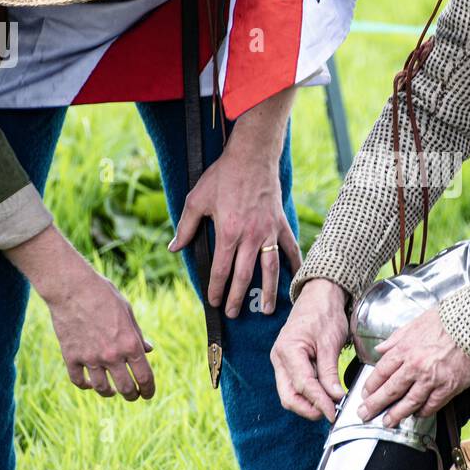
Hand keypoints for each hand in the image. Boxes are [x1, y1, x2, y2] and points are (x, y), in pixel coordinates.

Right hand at [6, 226, 154, 401]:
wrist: (71, 288)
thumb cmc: (103, 295)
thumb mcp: (127, 312)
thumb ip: (137, 335)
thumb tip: (148, 351)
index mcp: (130, 344)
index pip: (145, 377)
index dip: (149, 390)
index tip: (148, 394)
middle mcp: (112, 355)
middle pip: (126, 388)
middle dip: (132, 395)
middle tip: (133, 395)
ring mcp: (90, 357)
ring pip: (102, 389)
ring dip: (110, 393)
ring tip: (113, 391)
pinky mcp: (71, 356)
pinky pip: (79, 380)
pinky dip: (86, 385)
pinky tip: (91, 384)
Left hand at [169, 131, 299, 320]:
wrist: (251, 156)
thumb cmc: (222, 176)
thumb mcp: (196, 199)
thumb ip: (185, 227)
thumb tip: (174, 248)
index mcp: (228, 232)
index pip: (221, 270)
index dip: (216, 289)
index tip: (213, 301)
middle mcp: (250, 236)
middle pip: (245, 276)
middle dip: (238, 298)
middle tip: (233, 313)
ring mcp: (269, 231)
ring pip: (270, 269)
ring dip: (269, 292)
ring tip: (268, 310)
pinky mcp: (281, 224)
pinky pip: (290, 248)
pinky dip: (295, 265)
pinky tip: (295, 279)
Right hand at [270, 279, 348, 420]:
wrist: (319, 296)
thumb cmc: (324, 313)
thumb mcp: (330, 342)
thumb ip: (330, 372)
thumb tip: (335, 396)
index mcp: (288, 350)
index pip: (303, 385)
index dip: (319, 402)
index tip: (334, 412)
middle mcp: (279, 359)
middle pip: (289, 396)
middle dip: (309, 409)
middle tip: (330, 412)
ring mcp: (282, 362)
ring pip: (290, 393)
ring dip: (309, 403)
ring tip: (330, 404)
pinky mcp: (288, 364)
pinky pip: (295, 385)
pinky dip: (309, 393)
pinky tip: (324, 394)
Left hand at [358, 309, 469, 427]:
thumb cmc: (450, 320)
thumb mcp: (417, 322)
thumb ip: (397, 338)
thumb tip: (381, 349)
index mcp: (405, 348)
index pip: (381, 371)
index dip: (371, 385)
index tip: (366, 393)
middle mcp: (415, 366)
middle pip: (390, 390)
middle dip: (375, 405)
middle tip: (364, 414)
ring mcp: (431, 379)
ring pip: (408, 402)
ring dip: (396, 414)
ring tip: (387, 422)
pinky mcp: (448, 388)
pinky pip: (431, 405)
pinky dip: (422, 412)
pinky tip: (417, 415)